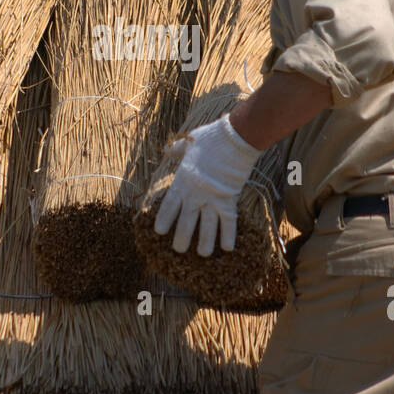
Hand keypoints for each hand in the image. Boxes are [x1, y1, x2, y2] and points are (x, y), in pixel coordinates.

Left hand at [153, 113, 262, 256]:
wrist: (234, 138)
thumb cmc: (210, 138)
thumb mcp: (188, 142)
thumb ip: (176, 150)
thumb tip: (168, 150)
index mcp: (182, 181)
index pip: (169, 205)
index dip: (164, 219)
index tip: (159, 231)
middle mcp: (195, 194)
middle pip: (185, 222)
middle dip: (181, 238)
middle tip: (178, 250)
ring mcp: (212, 199)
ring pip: (206, 227)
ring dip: (204, 242)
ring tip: (202, 254)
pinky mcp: (229, 200)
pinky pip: (228, 222)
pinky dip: (228, 235)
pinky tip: (227, 248)